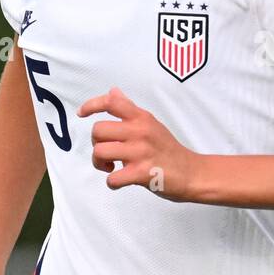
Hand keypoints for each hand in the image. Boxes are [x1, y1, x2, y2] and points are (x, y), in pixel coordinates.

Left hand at [76, 86, 198, 201]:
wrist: (192, 173)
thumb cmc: (168, 149)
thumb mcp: (152, 124)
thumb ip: (130, 110)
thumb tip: (113, 91)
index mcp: (142, 118)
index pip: (111, 102)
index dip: (91, 105)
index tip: (81, 113)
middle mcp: (140, 131)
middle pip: (98, 130)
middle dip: (96, 143)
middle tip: (107, 152)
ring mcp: (141, 152)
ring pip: (100, 152)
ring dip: (99, 163)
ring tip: (110, 167)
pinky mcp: (142, 173)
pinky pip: (112, 178)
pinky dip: (112, 182)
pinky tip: (120, 181)